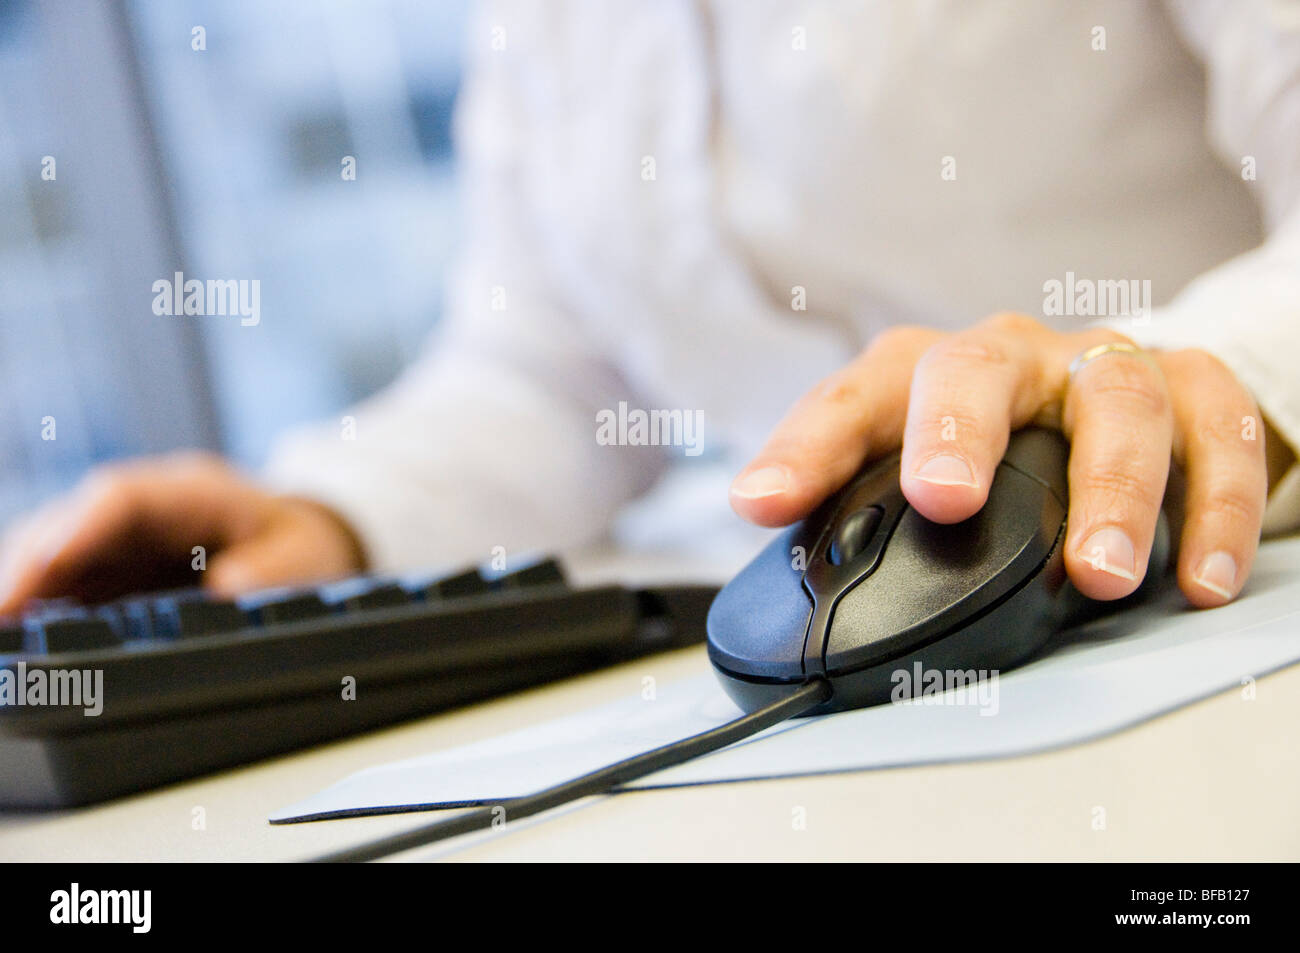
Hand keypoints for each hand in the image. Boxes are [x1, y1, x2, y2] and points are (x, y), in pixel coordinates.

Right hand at [0, 452, 365, 612]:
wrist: (306, 549)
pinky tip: (21, 640)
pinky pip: (61, 584)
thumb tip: (230, 587)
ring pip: (52, 555)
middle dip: (27, 567)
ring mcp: (121, 540)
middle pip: (66, 525)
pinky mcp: (111, 572)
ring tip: (6, 638)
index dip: (75, 529)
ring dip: (23, 590)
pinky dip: (37, 607)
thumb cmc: (303, 547)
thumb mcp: (306, 558)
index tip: (43, 561)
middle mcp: (145, 510)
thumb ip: (273, 571)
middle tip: (2, 616)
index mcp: (191, 492)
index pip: (119, 498)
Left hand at [730, 313, 1271, 607]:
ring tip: (1101, 573)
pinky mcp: (1189, 384)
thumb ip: (863, 510)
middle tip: (944, 501)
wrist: (1106, 390)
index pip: (848, 402)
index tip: (762, 504)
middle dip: (956, 432)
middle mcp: (1006, 358)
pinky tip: (1203, 579)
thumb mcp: (917, 464)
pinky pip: (1217, 430)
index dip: (802, 451)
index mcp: (919, 374)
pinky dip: (1217, 504)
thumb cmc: (995, 438)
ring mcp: (1097, 367)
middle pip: (974, 371)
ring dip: (1111, 490)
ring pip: (1112, 402)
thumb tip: (793, 581)